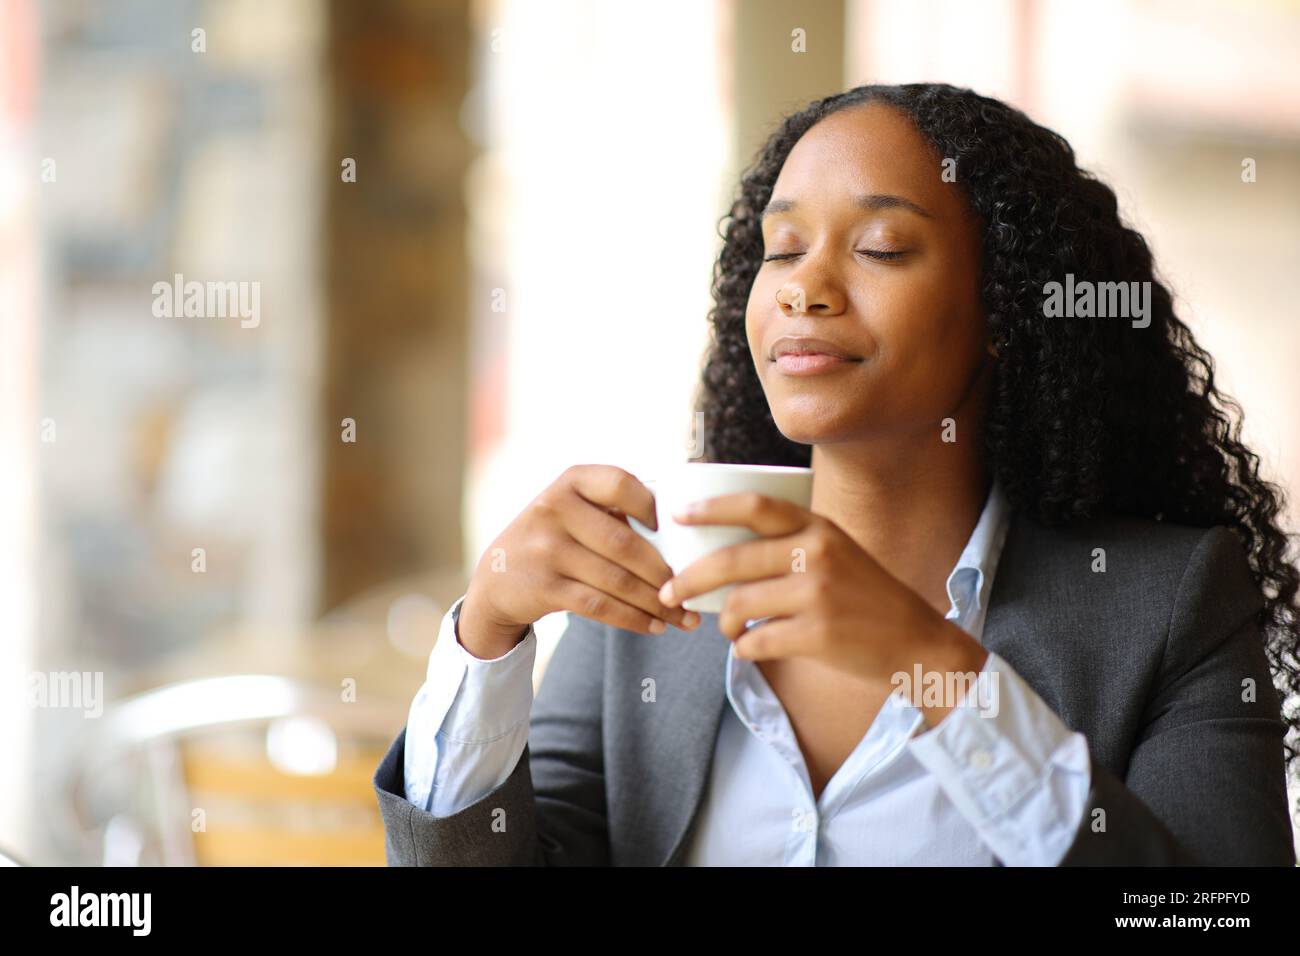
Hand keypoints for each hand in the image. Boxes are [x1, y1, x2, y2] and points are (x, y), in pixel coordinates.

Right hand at [459, 464, 700, 658]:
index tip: (679, 531)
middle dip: (666, 572)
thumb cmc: (556, 537)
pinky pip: (600, 606)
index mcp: (571, 482)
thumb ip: (616, 509)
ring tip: (684, 616)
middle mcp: (554, 509)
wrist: (498, 576)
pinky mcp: (544, 587)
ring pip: (617, 580)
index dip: (654, 507)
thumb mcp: (574, 507)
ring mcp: (546, 549)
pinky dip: (633, 619)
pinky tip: (656, 626)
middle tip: (694, 590)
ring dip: (656, 603)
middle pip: (625, 543)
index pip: (621, 484)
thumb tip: (687, 531)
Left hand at [657, 492, 988, 723]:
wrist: (915, 642)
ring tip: (730, 629)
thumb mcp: (836, 553)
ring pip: (740, 605)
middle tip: (669, 592)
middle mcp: (818, 554)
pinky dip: (745, 649)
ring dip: (724, 623)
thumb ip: (791, 545)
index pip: (755, 506)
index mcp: (819, 528)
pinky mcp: (818, 635)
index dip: (711, 507)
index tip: (678, 514)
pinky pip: (757, 642)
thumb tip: (722, 550)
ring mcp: (818, 595)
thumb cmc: (865, 598)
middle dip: (689, 579)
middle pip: (732, 561)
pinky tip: (750, 649)